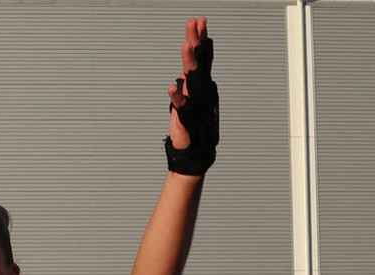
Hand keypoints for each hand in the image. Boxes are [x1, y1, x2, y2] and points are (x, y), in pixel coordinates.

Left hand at [167, 18, 216, 168]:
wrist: (194, 152)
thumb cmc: (193, 126)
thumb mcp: (190, 99)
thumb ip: (188, 84)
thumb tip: (185, 70)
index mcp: (200, 85)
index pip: (202, 58)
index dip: (201, 40)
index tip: (200, 21)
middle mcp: (201, 91)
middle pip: (199, 62)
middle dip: (196, 40)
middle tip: (194, 22)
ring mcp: (196, 104)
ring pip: (193, 79)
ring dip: (190, 62)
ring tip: (186, 45)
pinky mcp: (187, 118)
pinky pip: (182, 106)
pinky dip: (178, 97)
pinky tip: (171, 87)